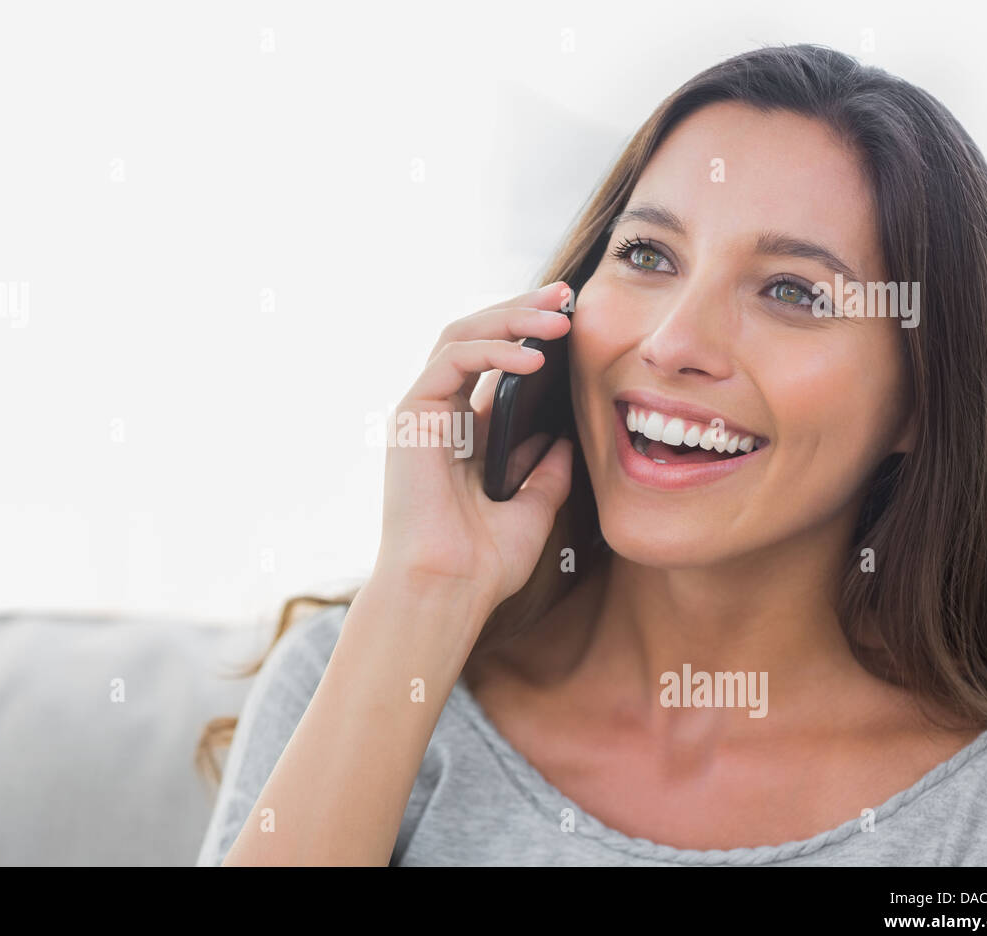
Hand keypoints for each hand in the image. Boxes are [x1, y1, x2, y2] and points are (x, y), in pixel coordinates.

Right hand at [373, 281, 573, 620]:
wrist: (448, 590)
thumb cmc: (482, 562)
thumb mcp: (535, 508)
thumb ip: (548, 471)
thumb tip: (569, 438)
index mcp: (463, 432)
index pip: (493, 361)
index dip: (530, 333)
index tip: (574, 318)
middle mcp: (439, 414)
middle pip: (476, 335)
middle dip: (522, 309)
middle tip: (567, 295)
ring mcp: (422, 411)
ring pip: (461, 334)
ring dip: (511, 318)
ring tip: (558, 317)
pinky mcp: (411, 414)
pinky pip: (451, 359)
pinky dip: (491, 350)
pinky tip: (532, 356)